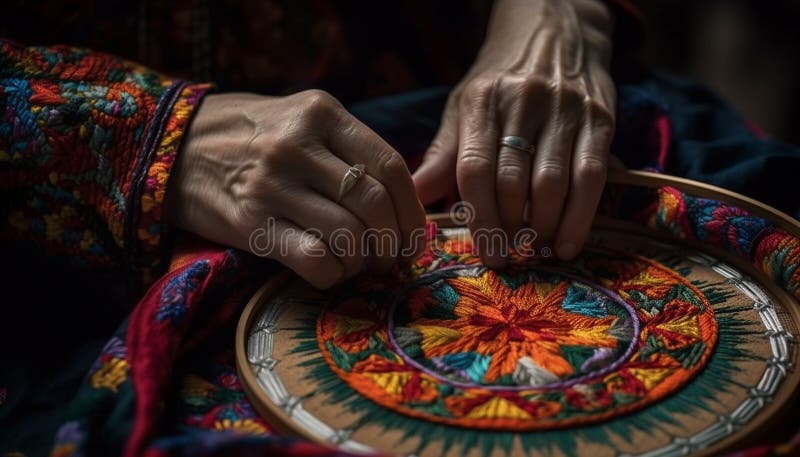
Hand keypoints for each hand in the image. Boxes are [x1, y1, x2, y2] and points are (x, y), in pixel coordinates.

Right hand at [167, 91, 425, 287]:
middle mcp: (298, 144)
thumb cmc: (252, 135)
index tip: (415, 235)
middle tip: (393, 258)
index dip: (412, 210)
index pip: (390, 166)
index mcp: (321, 113)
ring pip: (349, 236)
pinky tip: (330, 270)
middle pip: (374, 205)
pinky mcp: (250, 223)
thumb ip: (349, 147)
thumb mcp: (301, 117)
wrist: (176, 147)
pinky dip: (333, 273)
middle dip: (395, 242)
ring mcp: (272, 184)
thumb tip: (405, 201)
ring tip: (360, 264)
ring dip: (365, 261)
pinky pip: (314, 259)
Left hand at [412, 0, 615, 265]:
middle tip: (510, 256)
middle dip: (510, 229)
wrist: (553, 30)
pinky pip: (591, 175)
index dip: (479, 218)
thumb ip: (443, 153)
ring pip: (552, 183)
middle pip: (512, 182)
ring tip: (538, 251)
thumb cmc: (499, 79)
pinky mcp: (600, 117)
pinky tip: (568, 241)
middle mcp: (522, 103)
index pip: (474, 169)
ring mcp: (564, 109)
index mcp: (480, 102)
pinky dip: (580, 216)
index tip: (486, 254)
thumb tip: (413, 196)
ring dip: (544, 227)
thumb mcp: (463, 105)